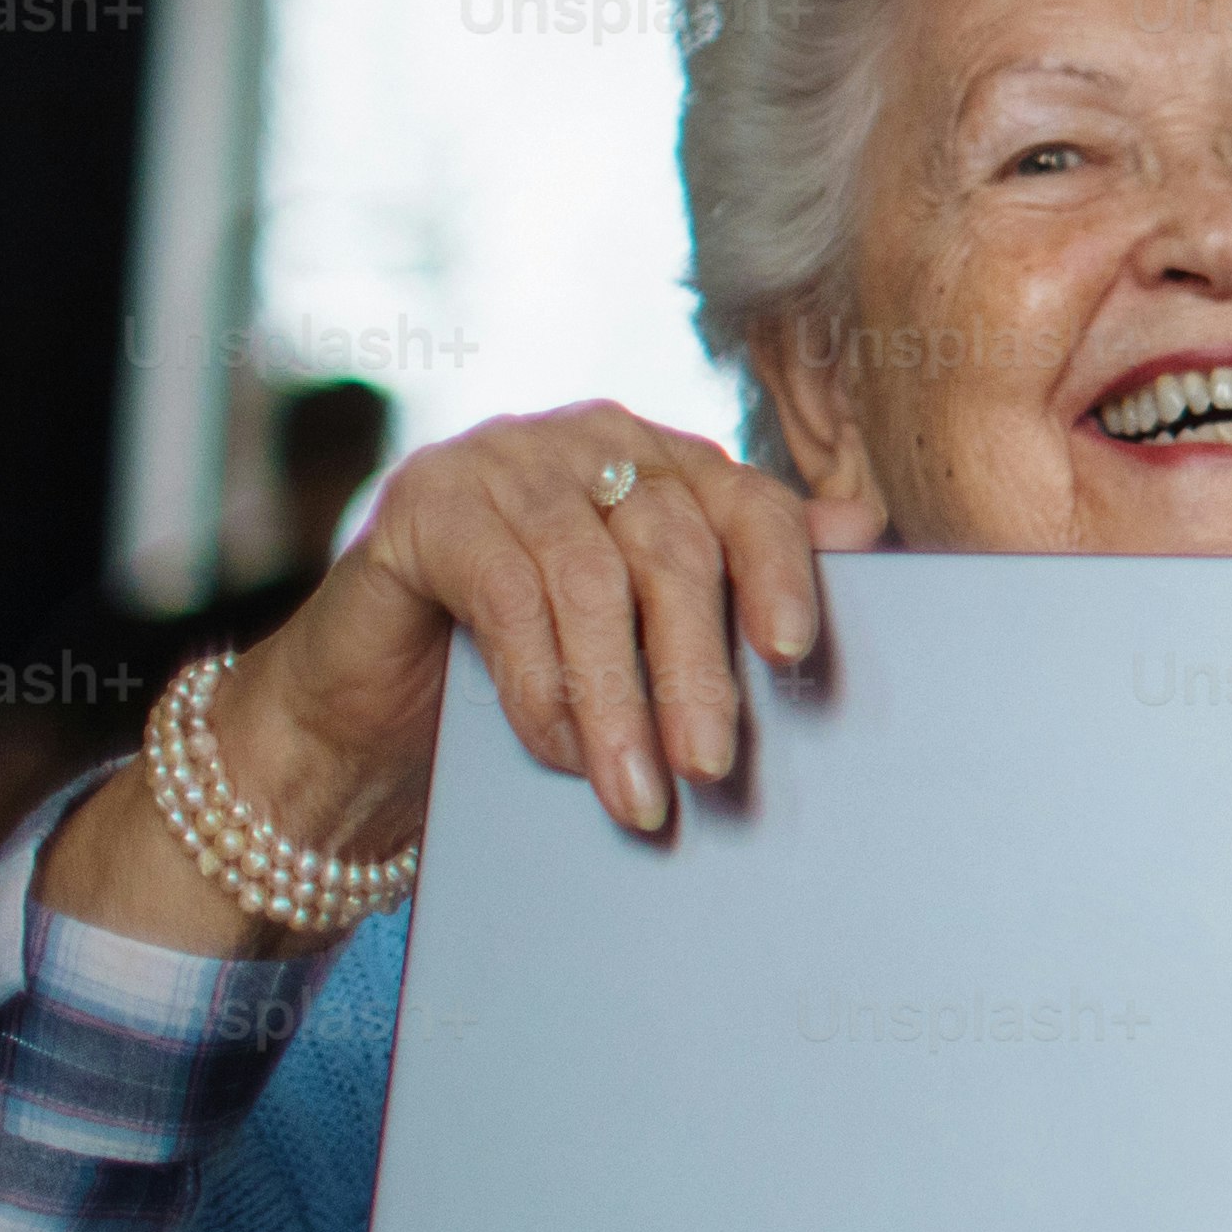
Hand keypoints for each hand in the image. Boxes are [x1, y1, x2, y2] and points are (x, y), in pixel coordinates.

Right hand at [39, 404, 868, 956]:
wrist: (365, 709)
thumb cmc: (525, 670)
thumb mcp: (640, 633)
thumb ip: (735, 580)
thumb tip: (866, 531)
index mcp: (660, 456)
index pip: (748, 501)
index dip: (783, 574)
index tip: (797, 656)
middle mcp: (589, 439)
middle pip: (673, 547)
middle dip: (697, 669)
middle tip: (712, 767)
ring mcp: (503, 461)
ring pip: (591, 581)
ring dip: (619, 699)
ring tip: (641, 792)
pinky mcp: (426, 505)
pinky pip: (505, 594)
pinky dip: (539, 683)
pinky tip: (558, 751)